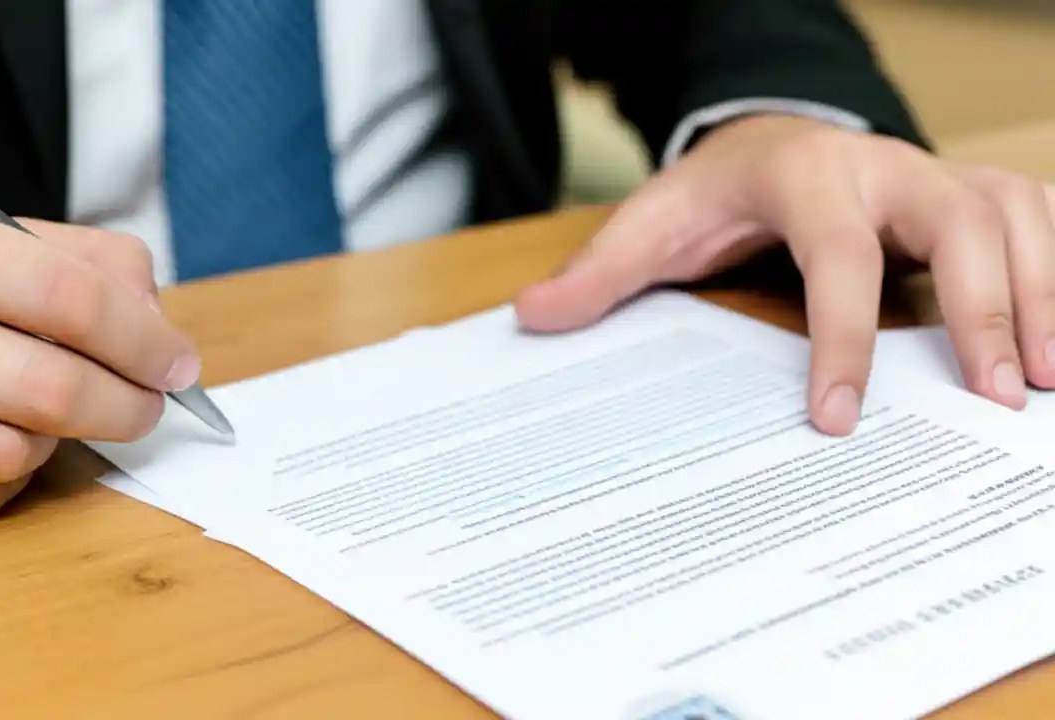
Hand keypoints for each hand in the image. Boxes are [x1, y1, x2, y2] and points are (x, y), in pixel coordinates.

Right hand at [0, 198, 199, 522]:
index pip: (69, 298)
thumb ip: (70, 258)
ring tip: (37, 411)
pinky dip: (3, 480)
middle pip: (53, 390)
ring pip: (16, 454)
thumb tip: (154, 319)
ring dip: (54, 441)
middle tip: (145, 404)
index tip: (177, 363)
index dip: (144, 339)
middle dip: (126, 405)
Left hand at [515, 115, 1054, 435]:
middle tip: (998, 400)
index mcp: (806, 176)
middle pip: (961, 221)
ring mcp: (937, 176)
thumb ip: (601, 272)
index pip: (839, 255)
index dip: (844, 335)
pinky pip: (1036, 224)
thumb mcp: (652, 224)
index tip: (837, 419)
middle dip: (986, 308)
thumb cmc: (715, 190)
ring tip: (1048, 386)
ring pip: (1017, 215)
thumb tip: (532, 318)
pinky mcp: (972, 196)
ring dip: (1044, 293)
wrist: (769, 140)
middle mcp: (886, 167)